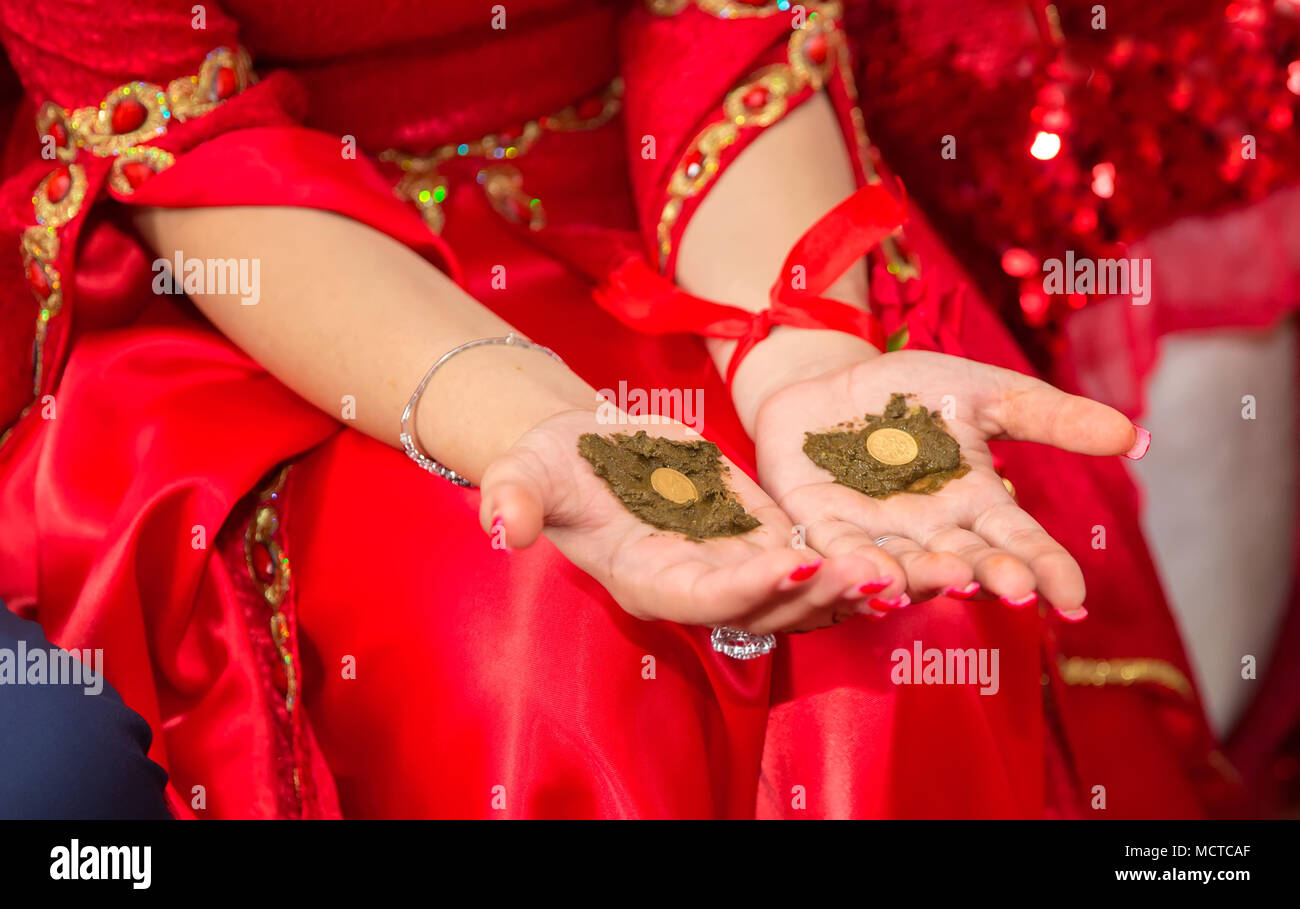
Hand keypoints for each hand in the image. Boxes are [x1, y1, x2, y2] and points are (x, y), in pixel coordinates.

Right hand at [477, 409, 901, 633]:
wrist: (582, 450)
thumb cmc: (548, 465)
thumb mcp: (522, 473)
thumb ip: (513, 500)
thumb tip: (501, 527)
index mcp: (649, 582)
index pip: (705, 596)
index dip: (751, 583)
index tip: (795, 557)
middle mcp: (702, 587)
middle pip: (773, 604)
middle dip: (827, 592)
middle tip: (882, 573)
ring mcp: (739, 564)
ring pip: (809, 590)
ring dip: (860, 585)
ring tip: (917, 570)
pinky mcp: (765, 534)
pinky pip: (819, 553)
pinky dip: (860, 554)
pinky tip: (910, 545)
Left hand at [751, 349, 1144, 617]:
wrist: (829, 382)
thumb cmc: (911, 393)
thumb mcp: (985, 392)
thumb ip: (1049, 417)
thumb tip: (1135, 436)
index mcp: (976, 506)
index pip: (1020, 544)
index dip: (1047, 570)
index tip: (1074, 597)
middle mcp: (931, 533)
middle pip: (967, 563)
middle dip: (990, 576)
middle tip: (1015, 589)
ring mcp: (876, 536)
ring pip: (905, 567)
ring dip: (926, 578)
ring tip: (949, 581)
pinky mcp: (821, 527)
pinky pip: (840, 553)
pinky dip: (856, 566)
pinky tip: (875, 577)